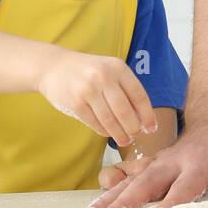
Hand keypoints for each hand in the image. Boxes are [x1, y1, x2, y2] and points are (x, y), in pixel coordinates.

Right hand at [37, 49, 156, 146]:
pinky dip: (103, 130)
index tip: (152, 128)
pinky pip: (94, 122)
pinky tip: (108, 133)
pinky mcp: (75, 102)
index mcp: (118, 67)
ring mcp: (88, 89)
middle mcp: (104, 76)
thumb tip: (143, 117)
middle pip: (125, 110)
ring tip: (125, 140)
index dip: (148, 115)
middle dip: (134, 127)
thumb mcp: (109, 70)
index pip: (139, 95)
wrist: (54, 66)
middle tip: (136, 136)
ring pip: (110, 119)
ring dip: (119, 133)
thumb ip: (125, 89)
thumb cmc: (88, 71)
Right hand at [77, 121, 207, 207]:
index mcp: (201, 163)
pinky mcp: (148, 167)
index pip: (184, 187)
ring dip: (106, 202)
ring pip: (129, 182)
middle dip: (124, 204)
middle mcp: (174, 162)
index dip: (170, 204)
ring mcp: (158, 163)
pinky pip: (123, 181)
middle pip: (146, 183)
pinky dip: (104, 196)